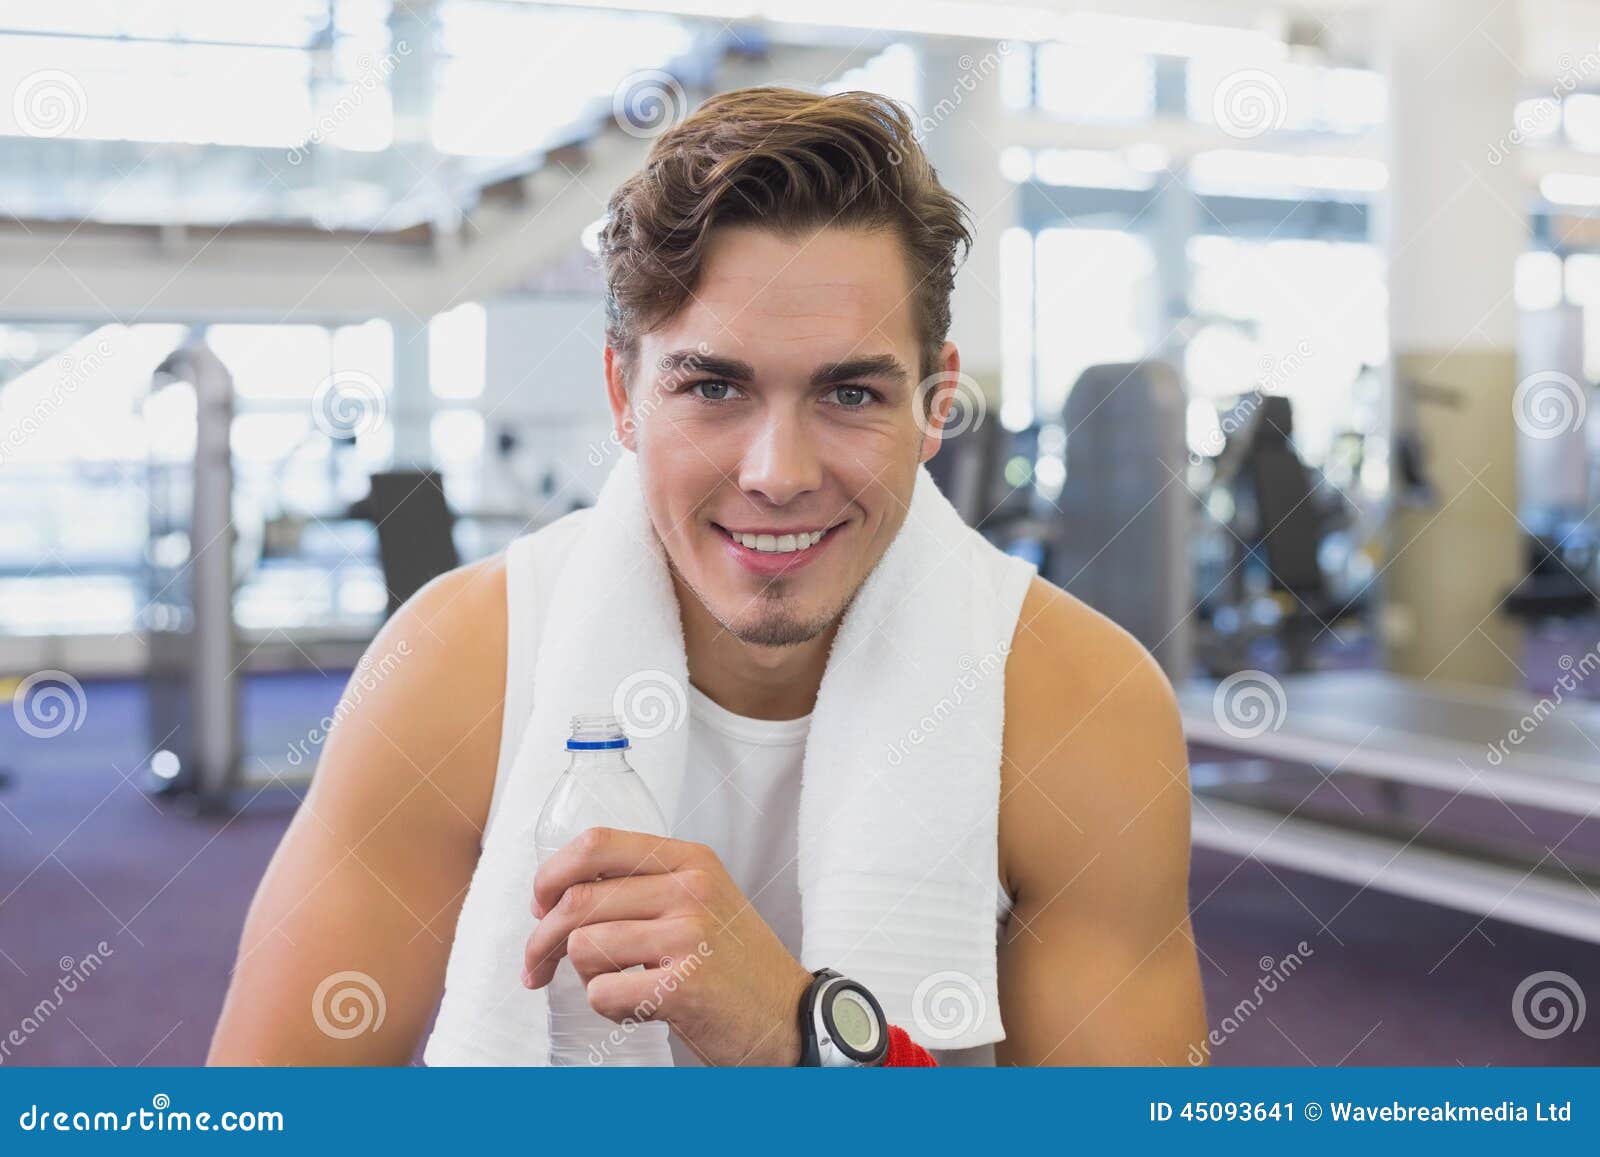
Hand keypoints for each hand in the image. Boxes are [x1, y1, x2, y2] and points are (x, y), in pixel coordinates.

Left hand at [522, 826, 814, 1065]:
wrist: (790, 1017)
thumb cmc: (738, 965)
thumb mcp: (702, 901)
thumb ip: (645, 885)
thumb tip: (560, 893)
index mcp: (690, 861)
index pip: (596, 844)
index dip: (552, 873)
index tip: (540, 903)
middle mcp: (690, 889)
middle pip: (577, 899)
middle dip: (542, 939)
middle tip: (538, 965)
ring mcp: (688, 935)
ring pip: (584, 945)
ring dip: (583, 975)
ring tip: (614, 985)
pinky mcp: (683, 985)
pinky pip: (602, 992)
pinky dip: (606, 1006)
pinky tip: (636, 1007)